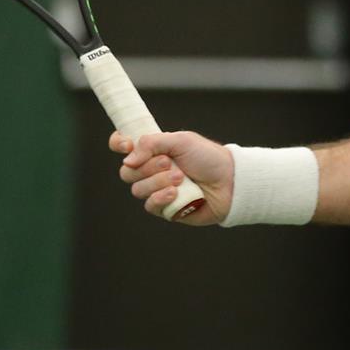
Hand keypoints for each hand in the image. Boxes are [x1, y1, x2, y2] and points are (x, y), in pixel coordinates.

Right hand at [113, 130, 232, 224]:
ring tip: (181, 178)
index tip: (126, 144)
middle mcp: (152, 170)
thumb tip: (127, 159)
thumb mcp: (182, 141)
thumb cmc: (208, 158)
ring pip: (137, 189)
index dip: (119, 144)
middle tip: (169, 163)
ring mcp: (157, 190)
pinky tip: (176, 193)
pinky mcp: (165, 208)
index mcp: (154, 150)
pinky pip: (150, 205)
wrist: (230, 182)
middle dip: (147, 167)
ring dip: (158, 182)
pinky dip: (161, 198)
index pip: (124, 146)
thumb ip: (152, 143)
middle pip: (127, 172)